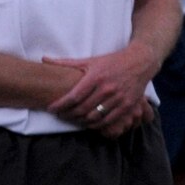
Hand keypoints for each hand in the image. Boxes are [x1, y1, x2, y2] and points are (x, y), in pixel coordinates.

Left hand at [45, 46, 161, 135]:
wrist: (140, 62)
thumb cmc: (112, 61)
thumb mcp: (90, 61)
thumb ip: (66, 63)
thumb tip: (43, 59)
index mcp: (96, 77)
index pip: (73, 96)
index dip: (60, 105)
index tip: (51, 109)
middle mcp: (107, 88)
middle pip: (82, 109)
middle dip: (67, 115)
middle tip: (59, 115)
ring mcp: (119, 98)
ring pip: (94, 117)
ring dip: (80, 121)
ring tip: (72, 119)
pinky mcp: (128, 105)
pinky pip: (108, 120)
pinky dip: (96, 124)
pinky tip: (89, 122)